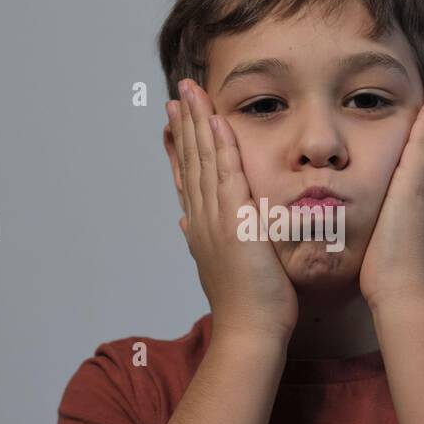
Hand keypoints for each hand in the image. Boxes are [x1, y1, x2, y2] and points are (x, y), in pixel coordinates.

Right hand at [166, 79, 298, 343]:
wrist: (249, 330)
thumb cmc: (245, 306)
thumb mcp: (220, 266)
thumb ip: (203, 241)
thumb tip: (186, 225)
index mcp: (200, 228)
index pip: (187, 177)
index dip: (179, 146)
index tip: (173, 121)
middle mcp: (201, 218)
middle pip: (189, 161)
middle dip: (184, 124)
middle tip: (177, 94)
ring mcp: (215, 218)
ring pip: (203, 161)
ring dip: (197, 124)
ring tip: (189, 93)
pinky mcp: (235, 220)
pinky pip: (227, 173)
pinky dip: (221, 146)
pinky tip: (217, 121)